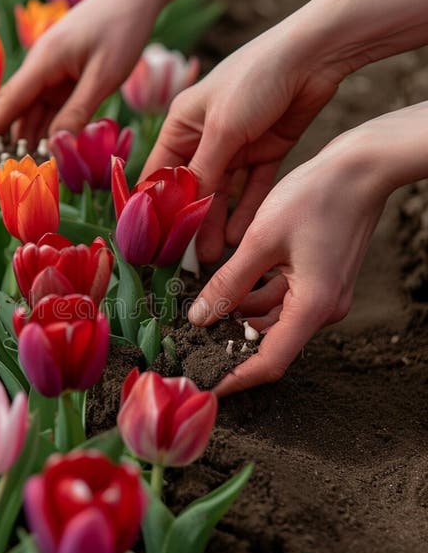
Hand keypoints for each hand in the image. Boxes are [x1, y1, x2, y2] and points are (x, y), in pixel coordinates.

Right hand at [0, 0, 157, 164]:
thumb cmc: (123, 29)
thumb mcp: (104, 75)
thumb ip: (77, 111)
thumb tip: (54, 146)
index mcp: (43, 62)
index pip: (6, 106)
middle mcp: (40, 67)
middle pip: (12, 111)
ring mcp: (52, 70)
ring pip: (31, 111)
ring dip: (22, 139)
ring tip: (12, 171)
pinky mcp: (65, 74)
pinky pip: (49, 106)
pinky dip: (44, 128)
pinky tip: (41, 150)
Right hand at [141, 27, 345, 260]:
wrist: (312, 56)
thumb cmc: (256, 79)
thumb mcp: (222, 128)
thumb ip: (203, 171)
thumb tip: (184, 210)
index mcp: (183, 122)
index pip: (160, 170)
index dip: (154, 203)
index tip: (151, 236)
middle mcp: (206, 135)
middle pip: (192, 186)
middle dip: (190, 220)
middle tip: (185, 255)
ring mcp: (238, 144)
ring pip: (223, 191)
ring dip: (218, 220)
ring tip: (213, 253)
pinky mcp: (267, 149)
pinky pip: (253, 187)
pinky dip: (247, 208)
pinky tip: (241, 234)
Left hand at [187, 121, 393, 394]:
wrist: (361, 168)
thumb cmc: (315, 197)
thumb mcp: (261, 240)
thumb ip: (229, 282)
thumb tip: (199, 318)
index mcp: (312, 307)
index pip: (269, 362)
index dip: (234, 378)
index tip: (204, 384)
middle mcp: (323, 309)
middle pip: (271, 343)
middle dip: (231, 346)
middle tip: (191, 345)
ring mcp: (325, 295)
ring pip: (274, 320)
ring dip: (240, 319)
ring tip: (201, 314)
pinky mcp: (322, 280)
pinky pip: (284, 300)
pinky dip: (255, 299)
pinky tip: (228, 288)